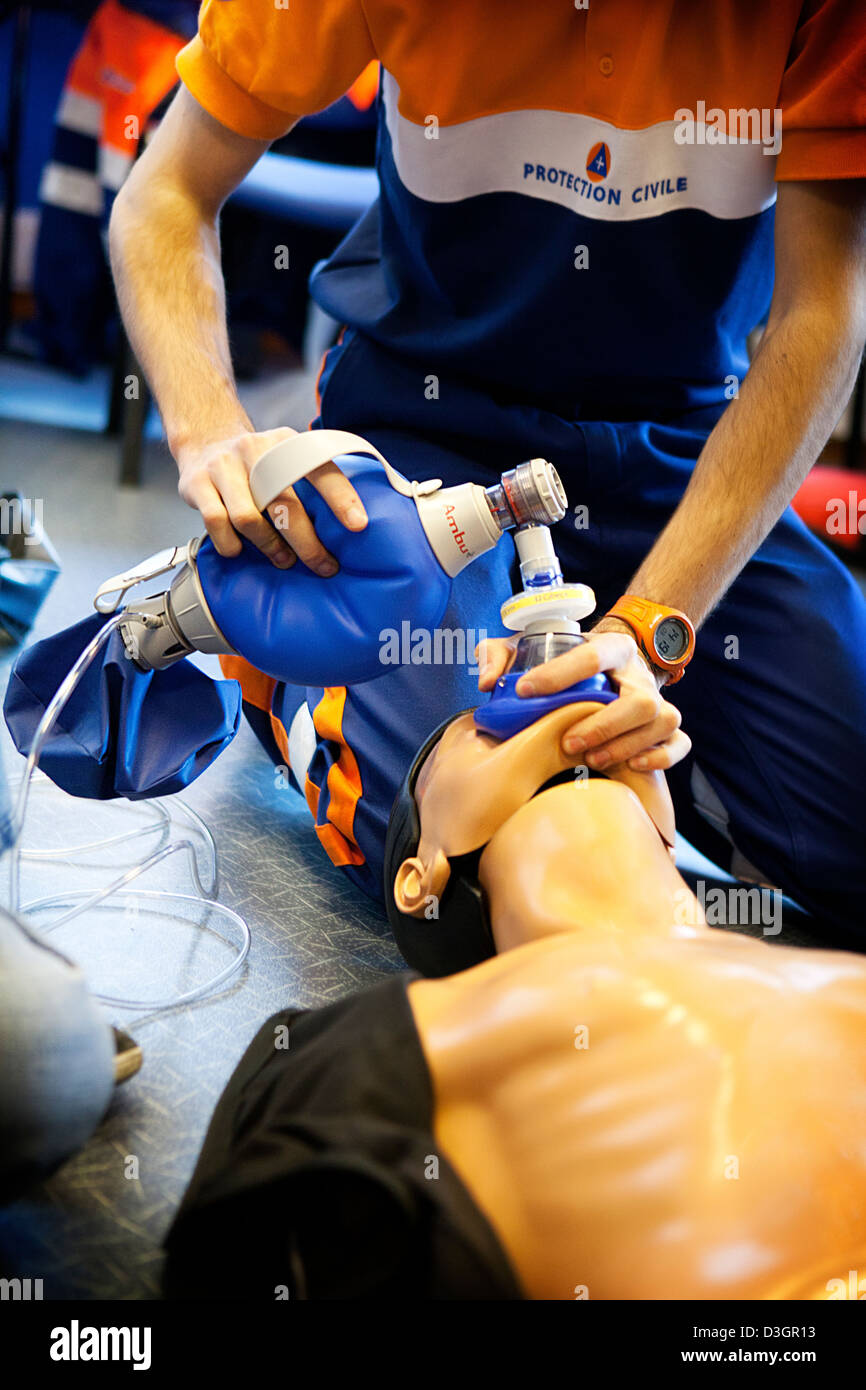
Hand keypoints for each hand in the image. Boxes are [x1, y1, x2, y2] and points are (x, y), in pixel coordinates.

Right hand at [175, 427, 367, 571]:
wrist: (205, 440)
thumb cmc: (257, 463)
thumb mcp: (286, 457)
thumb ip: (311, 481)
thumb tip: (352, 524)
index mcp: (285, 443)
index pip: (318, 468)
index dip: (341, 497)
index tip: (358, 525)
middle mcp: (255, 450)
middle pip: (285, 504)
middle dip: (308, 543)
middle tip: (323, 566)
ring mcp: (223, 466)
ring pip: (249, 519)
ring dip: (269, 547)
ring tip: (283, 560)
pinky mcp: (197, 484)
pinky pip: (216, 524)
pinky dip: (231, 544)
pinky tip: (240, 550)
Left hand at [477, 621, 690, 771]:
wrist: (608, 670)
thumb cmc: (562, 663)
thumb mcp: (528, 648)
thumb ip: (498, 654)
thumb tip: (488, 682)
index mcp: (610, 647)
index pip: (591, 656)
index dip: (558, 674)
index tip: (523, 690)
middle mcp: (638, 674)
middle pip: (640, 699)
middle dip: (603, 725)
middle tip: (567, 742)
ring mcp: (657, 700)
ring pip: (661, 720)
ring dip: (626, 744)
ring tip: (591, 757)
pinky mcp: (665, 727)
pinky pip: (679, 742)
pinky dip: (660, 756)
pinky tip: (631, 765)